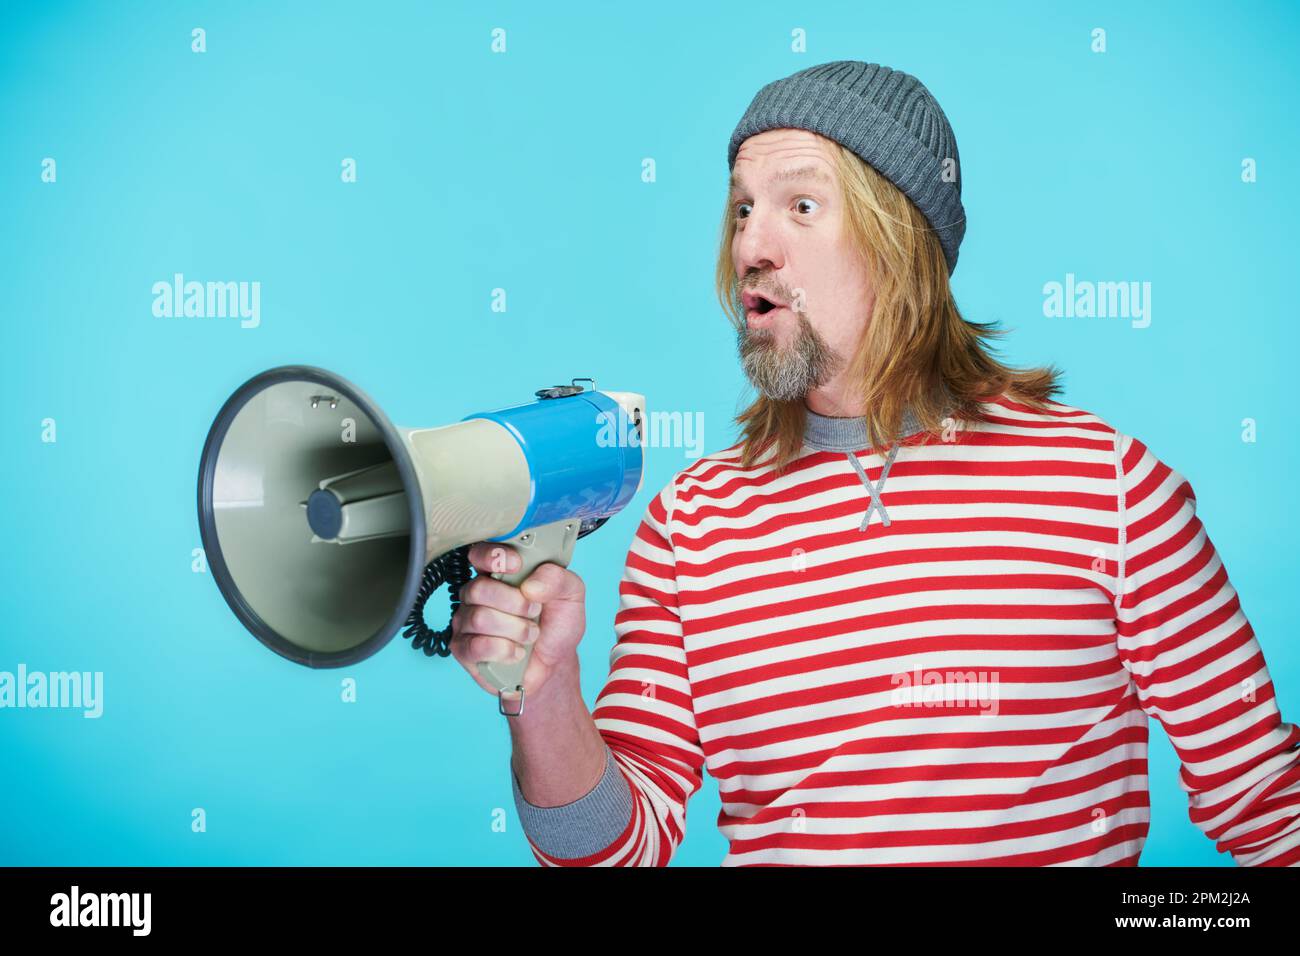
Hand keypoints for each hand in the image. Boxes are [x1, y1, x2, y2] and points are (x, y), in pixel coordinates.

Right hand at [449, 542, 586, 699]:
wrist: (553, 666)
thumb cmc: (556, 627)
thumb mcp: (571, 595)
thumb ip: (558, 579)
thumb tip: (530, 585)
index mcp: (499, 574)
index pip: (480, 553)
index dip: (494, 557)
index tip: (517, 566)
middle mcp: (477, 594)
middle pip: (479, 589)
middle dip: (515, 603)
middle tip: (534, 612)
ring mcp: (467, 621)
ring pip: (480, 618)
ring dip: (515, 630)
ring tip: (529, 635)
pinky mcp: (463, 649)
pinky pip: (476, 646)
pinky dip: (504, 650)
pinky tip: (516, 653)